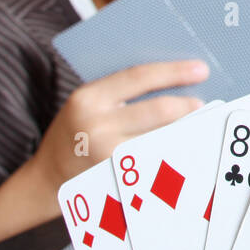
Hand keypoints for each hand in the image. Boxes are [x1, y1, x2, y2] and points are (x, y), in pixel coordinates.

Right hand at [32, 60, 208, 191]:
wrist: (46, 178)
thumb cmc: (75, 133)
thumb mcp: (88, 103)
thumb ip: (121, 92)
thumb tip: (174, 80)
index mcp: (88, 97)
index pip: (138, 77)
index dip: (173, 72)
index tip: (200, 69)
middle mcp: (96, 126)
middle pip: (156, 110)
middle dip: (186, 105)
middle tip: (202, 103)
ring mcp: (107, 156)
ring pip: (160, 138)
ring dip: (184, 131)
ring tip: (199, 125)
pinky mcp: (118, 180)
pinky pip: (154, 161)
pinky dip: (171, 153)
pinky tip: (183, 149)